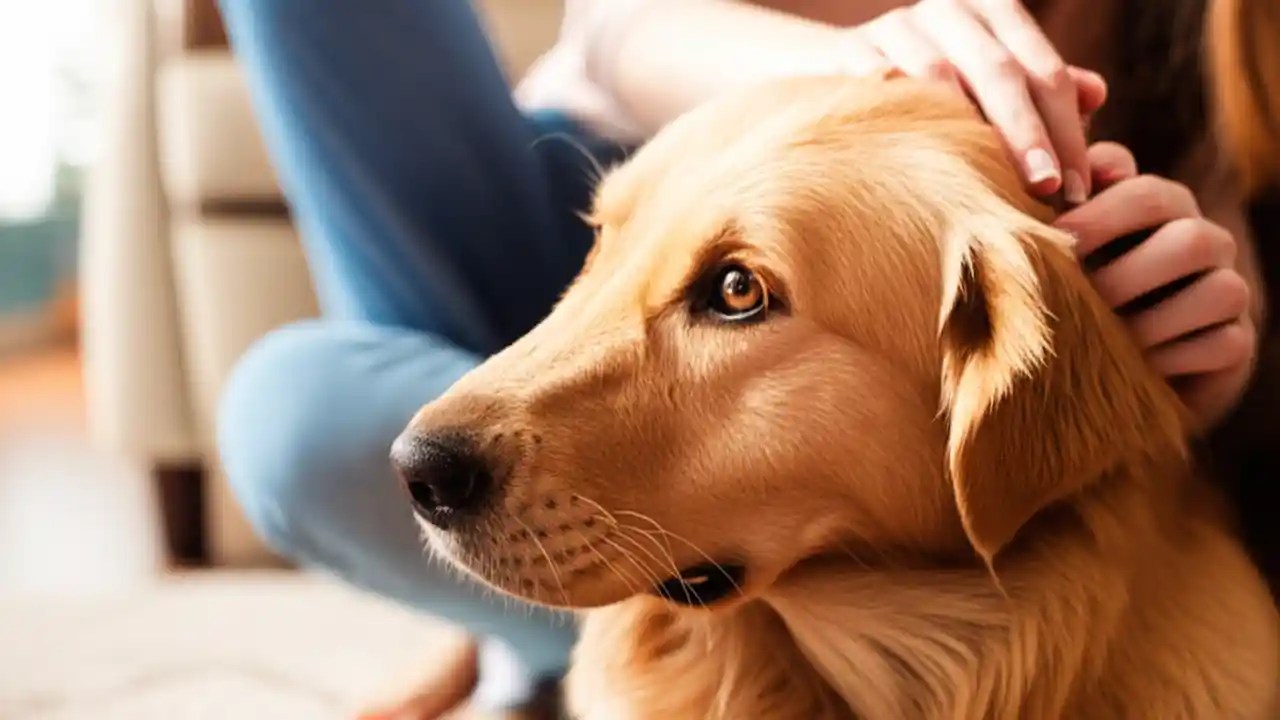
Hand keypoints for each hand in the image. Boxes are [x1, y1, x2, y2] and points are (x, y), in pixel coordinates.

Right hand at [837, 0, 1106, 200]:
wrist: (843, 70)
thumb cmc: (938, 89)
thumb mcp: (993, 82)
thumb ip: (1042, 91)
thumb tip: (1096, 95)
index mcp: (992, 9)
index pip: (1042, 71)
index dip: (1064, 131)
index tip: (1076, 187)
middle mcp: (947, 9)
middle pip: (998, 71)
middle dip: (1026, 135)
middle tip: (1046, 191)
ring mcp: (896, 26)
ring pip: (940, 77)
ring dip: (966, 135)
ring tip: (986, 186)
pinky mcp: (851, 50)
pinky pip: (882, 87)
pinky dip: (903, 123)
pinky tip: (920, 170)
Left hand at [1056, 143, 1256, 430]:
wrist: (1104, 363)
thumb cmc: (1075, 290)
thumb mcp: (1060, 248)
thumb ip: (1057, 207)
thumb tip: (1046, 178)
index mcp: (1161, 208)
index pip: (1145, 192)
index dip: (1098, 217)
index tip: (1056, 245)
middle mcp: (1205, 241)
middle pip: (1191, 239)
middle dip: (1126, 276)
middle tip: (1081, 302)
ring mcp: (1228, 290)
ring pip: (1221, 291)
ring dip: (1151, 322)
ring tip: (1103, 337)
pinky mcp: (1236, 343)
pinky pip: (1223, 344)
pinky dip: (1173, 358)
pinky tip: (1134, 364)